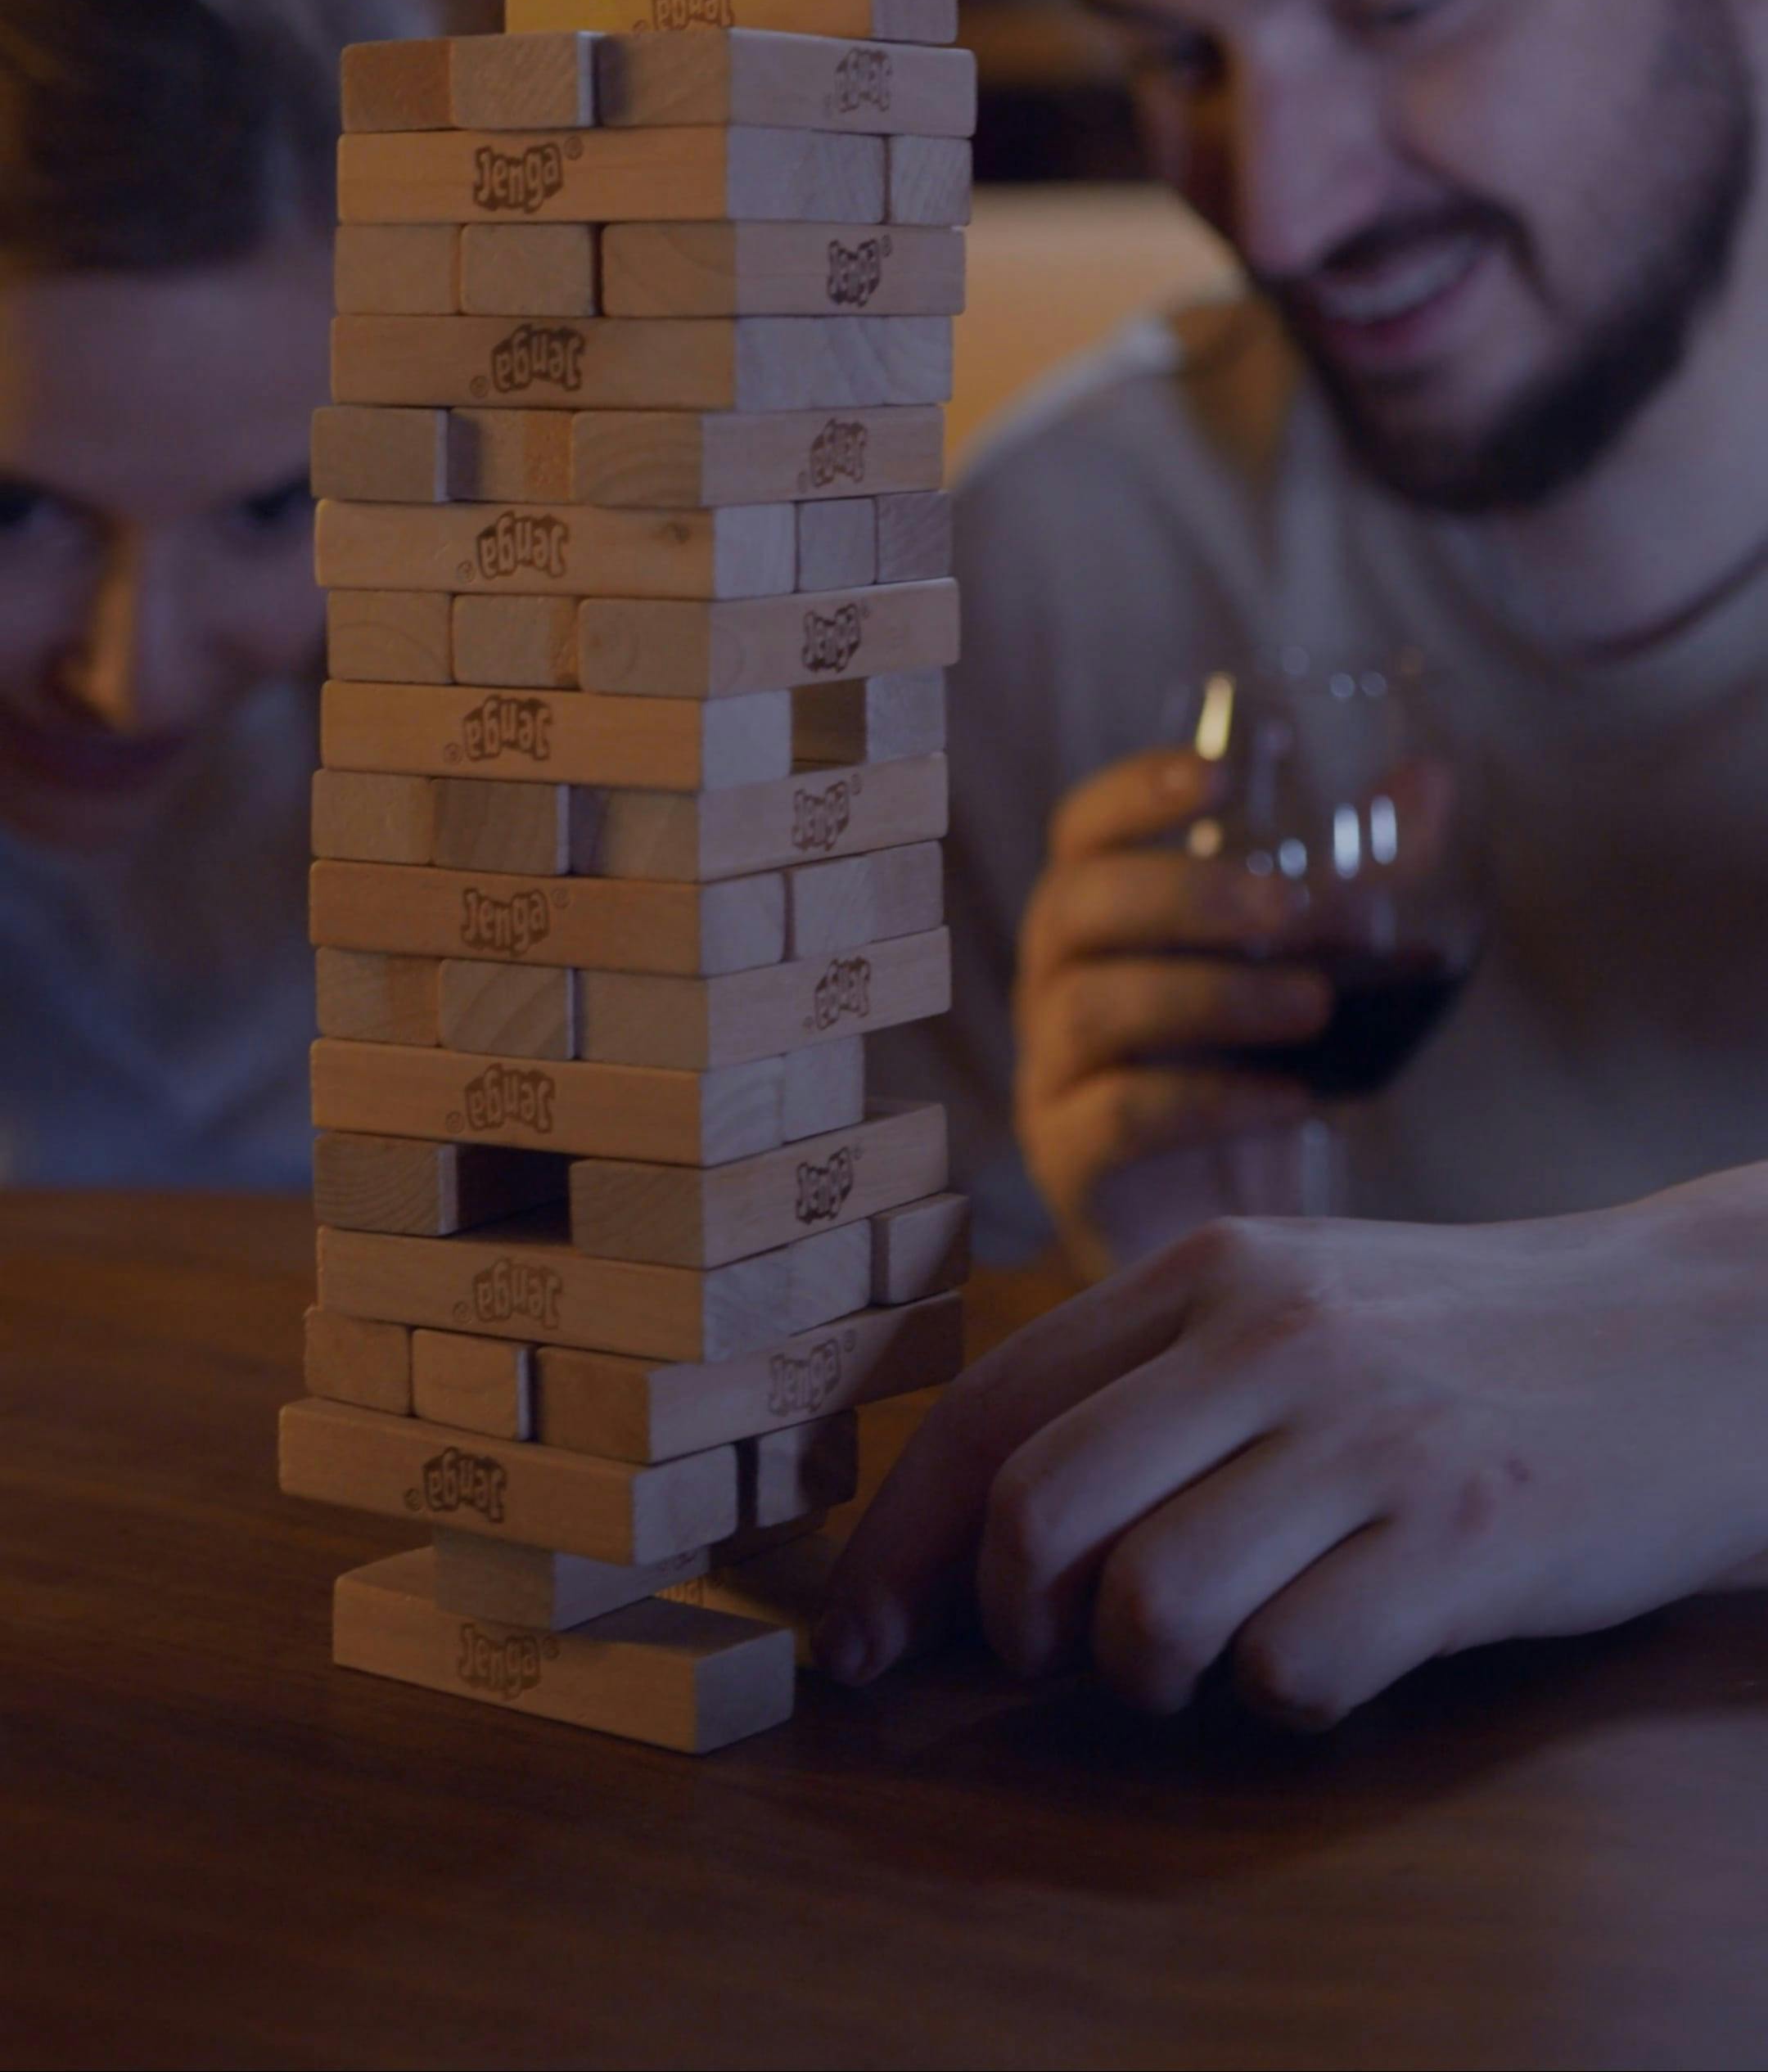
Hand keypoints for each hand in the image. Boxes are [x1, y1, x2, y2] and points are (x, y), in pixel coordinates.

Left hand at [819, 1171, 1767, 1724]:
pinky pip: (1290, 1671)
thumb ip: (1152, 1377)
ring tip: (1217, 1654)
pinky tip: (1339, 1651)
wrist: (1694, 1337)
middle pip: (1037, 1514)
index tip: (855, 1647)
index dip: (895, 1544)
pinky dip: (1286, 1697)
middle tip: (1063, 1657)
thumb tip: (979, 1520)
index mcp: (1210, 1271)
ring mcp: (1367, 1435)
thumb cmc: (1467, 1341)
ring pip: (1147, 1604)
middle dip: (1011, 1625)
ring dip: (1151, 1676)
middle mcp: (1272, 1335)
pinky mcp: (1461, 1540)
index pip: (990, 1408)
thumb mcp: (1297, 1300)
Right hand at [1015, 747, 1330, 1251]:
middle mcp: (1055, 978)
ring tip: (1314, 1005)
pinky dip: (1209, 1101)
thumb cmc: (1247, 1063)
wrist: (1212, 1223)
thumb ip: (1359, 874)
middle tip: (1292, 910)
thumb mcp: (1303, 964)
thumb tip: (1430, 781)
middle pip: (1078, 905)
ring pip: (1095, 1006)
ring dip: (1212, 995)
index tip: (1218, 775)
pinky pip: (1117, 1116)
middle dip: (1188, 895)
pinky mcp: (1065, 1158)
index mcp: (1099, 914)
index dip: (1135, 792)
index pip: (1083, 829)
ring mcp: (1049, 1069)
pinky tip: (1291, 1100)